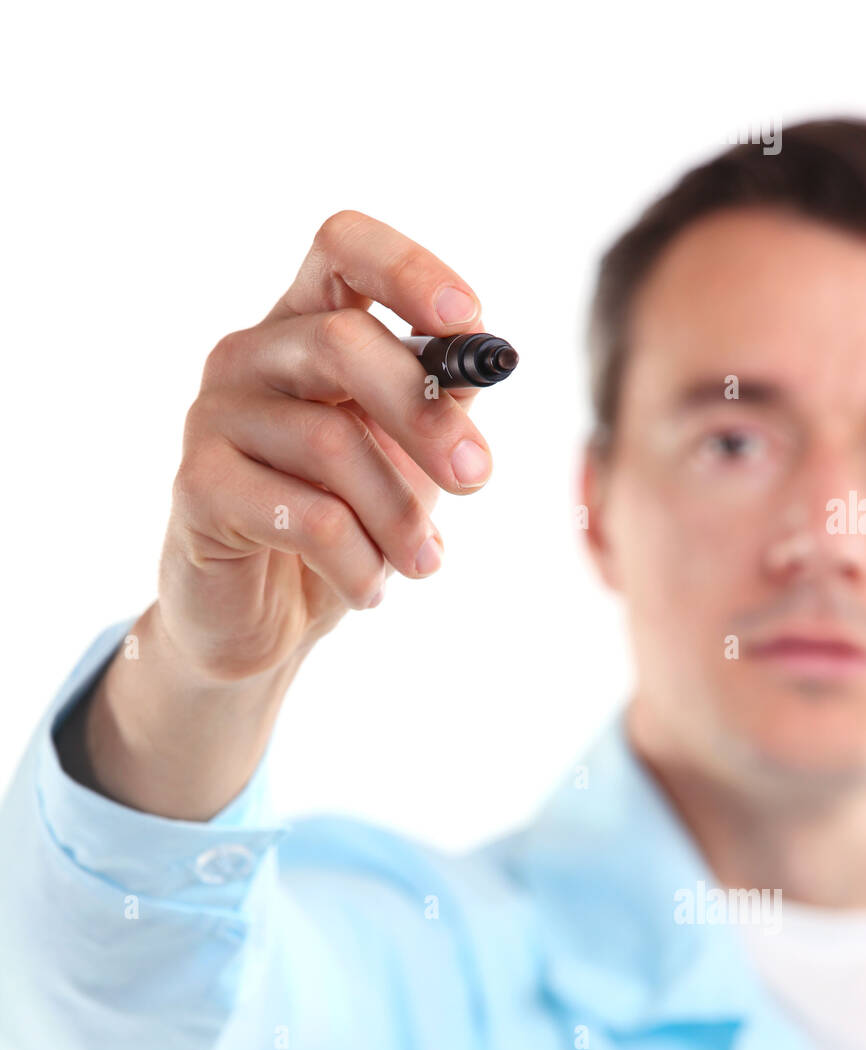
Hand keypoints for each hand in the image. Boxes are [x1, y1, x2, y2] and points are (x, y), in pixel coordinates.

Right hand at [161, 209, 492, 682]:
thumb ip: (436, 401)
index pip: (342, 248)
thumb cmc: (340, 522)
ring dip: (398, 516)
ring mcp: (214, 417)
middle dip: (423, 415)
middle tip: (475, 478)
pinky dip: (359, 563)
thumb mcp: (403, 455)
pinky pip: (306, 517)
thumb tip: (483, 365)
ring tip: (424, 563)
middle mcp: (249, 356)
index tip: (469, 319)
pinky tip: (370, 589)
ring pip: (329, 443)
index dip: (408, 270)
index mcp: (303, 327)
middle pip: (340, 342)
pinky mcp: (197, 487)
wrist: (260, 620)